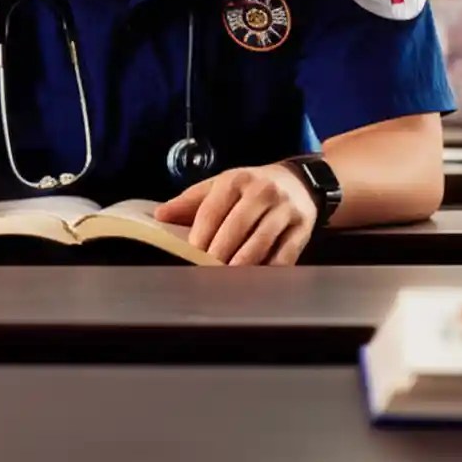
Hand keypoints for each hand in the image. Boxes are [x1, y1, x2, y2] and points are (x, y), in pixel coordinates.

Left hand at [154, 164, 317, 265]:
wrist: (299, 182)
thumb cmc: (250, 188)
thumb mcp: (220, 186)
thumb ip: (190, 202)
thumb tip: (159, 215)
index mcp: (236, 180)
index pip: (212, 210)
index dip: (200, 235)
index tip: (191, 254)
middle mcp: (262, 191)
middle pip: (235, 228)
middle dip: (218, 254)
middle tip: (206, 272)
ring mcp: (284, 210)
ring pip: (259, 243)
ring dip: (241, 264)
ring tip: (227, 281)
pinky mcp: (302, 228)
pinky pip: (284, 255)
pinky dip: (268, 270)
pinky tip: (255, 280)